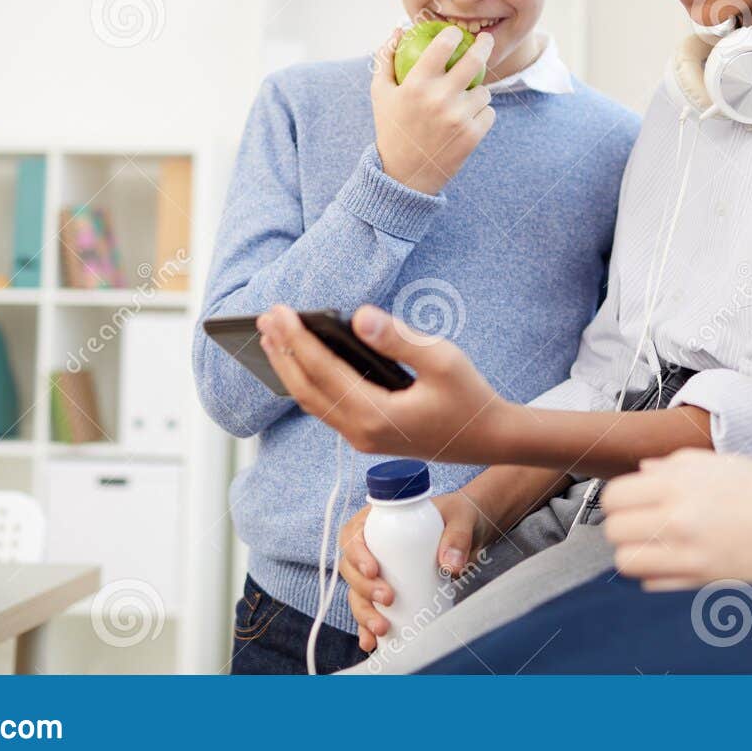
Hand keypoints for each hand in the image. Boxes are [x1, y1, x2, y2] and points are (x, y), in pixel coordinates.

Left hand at [257, 304, 512, 460]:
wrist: (488, 439)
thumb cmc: (469, 397)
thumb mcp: (443, 360)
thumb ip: (399, 338)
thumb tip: (358, 316)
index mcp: (376, 416)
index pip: (323, 372)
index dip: (297, 340)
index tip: (278, 311)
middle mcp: (360, 432)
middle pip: (305, 390)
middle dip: (282, 352)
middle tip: (263, 317)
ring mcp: (361, 437)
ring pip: (311, 401)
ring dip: (290, 367)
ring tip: (272, 335)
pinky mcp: (366, 434)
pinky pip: (325, 406)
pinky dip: (306, 380)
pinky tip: (300, 360)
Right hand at [338, 491, 482, 653]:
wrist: (471, 532)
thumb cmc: (459, 516)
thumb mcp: (461, 519)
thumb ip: (458, 537)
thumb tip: (451, 566)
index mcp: (379, 520)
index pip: (353, 534)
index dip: (356, 554)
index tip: (373, 570)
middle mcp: (372, 546)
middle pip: (351, 568)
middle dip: (363, 588)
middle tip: (387, 599)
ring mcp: (378, 570)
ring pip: (357, 593)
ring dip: (364, 613)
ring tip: (381, 628)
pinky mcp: (387, 590)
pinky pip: (370, 609)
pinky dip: (367, 627)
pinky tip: (371, 642)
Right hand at [372, 24, 495, 194]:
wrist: (404, 175)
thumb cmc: (391, 128)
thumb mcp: (380, 93)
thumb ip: (386, 57)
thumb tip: (399, 28)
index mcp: (416, 85)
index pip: (442, 46)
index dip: (453, 34)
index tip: (457, 33)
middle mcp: (439, 99)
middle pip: (474, 61)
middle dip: (485, 45)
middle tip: (486, 40)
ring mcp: (458, 118)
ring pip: (484, 91)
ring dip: (479, 90)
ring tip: (466, 97)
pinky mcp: (472, 136)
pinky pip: (489, 113)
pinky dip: (482, 113)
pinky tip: (470, 117)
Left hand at [602, 449, 751, 589]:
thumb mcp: (724, 462)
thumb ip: (676, 465)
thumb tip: (643, 471)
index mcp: (681, 483)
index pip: (615, 496)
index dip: (620, 500)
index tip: (631, 503)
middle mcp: (679, 518)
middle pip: (614, 531)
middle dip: (624, 527)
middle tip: (644, 524)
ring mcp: (689, 554)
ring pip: (627, 562)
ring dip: (637, 554)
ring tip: (658, 546)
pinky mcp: (702, 583)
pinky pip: (653, 585)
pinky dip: (659, 576)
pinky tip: (680, 562)